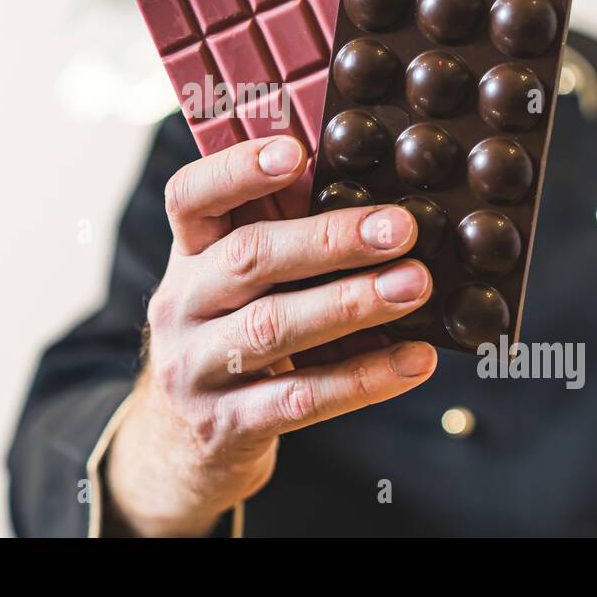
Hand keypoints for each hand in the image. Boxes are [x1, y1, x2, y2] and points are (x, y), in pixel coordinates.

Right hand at [103, 135, 436, 535]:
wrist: (181, 446)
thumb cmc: (231, 336)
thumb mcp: (234, 283)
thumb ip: (282, 236)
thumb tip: (370, 187)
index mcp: (186, 255)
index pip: (189, 197)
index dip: (236, 170)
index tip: (294, 151)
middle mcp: (181, 305)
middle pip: (247, 259)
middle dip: (329, 240)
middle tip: (400, 227)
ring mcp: (197, 368)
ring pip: (273, 328)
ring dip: (351, 303)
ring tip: (415, 285)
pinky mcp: (226, 426)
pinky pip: (300, 397)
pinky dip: (363, 378)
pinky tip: (414, 360)